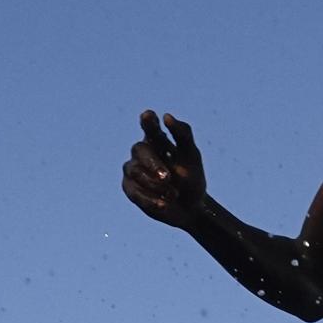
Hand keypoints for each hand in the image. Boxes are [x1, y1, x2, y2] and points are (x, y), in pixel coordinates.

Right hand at [123, 111, 209, 227]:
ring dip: (155, 184)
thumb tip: (167, 116)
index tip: (148, 115)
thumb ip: (183, 135)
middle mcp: (143, 152)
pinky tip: (164, 204)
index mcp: (157, 140)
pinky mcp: (130, 189)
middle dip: (153, 163)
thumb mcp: (192, 157)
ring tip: (174, 193)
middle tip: (167, 177)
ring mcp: (133, 170)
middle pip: (140, 150)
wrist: (192, 207)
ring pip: (135, 171)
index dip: (147, 121)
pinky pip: (135, 192)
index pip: (149, 126)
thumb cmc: (192, 178)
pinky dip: (151, 199)